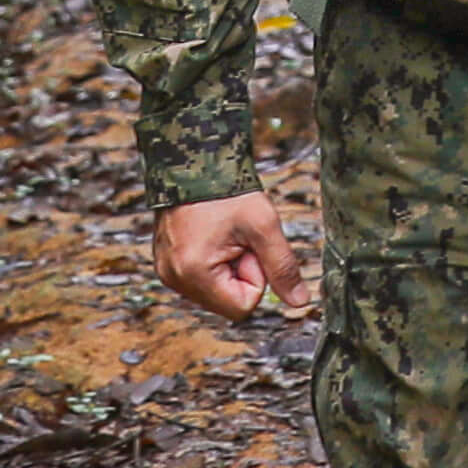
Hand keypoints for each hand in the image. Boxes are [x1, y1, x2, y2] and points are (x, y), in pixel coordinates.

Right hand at [158, 191, 307, 319]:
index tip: (248, 246)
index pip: (242, 306)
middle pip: (228, 300)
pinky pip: (202, 278)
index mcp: (192, 273)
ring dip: (228, 266)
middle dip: (241, 272)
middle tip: (237, 238)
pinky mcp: (167, 263)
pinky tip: (212, 236)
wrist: (195, 161)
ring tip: (224, 235)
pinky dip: (214, 261)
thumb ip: (283, 267)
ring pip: (216, 290)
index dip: (255, 276)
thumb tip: (300, 301)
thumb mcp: (264, 226)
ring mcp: (167, 271)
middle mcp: (173, 278)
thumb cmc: (225, 190)